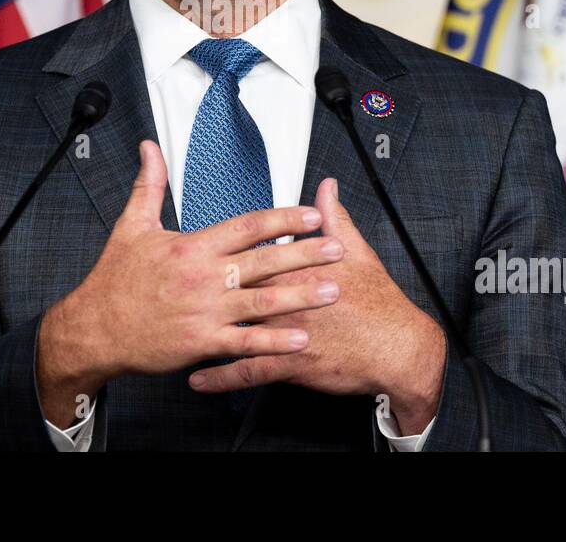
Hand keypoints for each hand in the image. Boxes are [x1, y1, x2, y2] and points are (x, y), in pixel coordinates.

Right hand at [36, 140, 346, 425]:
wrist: (94, 328)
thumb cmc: (114, 280)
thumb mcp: (131, 225)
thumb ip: (149, 184)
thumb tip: (149, 147)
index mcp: (192, 246)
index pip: (247, 225)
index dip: (283, 218)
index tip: (312, 214)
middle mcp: (202, 276)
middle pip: (264, 260)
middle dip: (305, 253)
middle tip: (337, 248)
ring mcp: (204, 311)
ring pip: (262, 301)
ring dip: (301, 296)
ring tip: (333, 290)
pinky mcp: (201, 342)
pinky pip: (245, 343)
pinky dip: (275, 342)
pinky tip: (302, 339)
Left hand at [186, 177, 447, 435]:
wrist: (398, 348)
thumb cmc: (378, 303)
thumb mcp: (358, 252)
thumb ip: (335, 218)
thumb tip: (326, 188)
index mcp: (298, 267)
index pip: (252, 251)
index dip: (221, 248)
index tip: (195, 246)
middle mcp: (286, 297)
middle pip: (233, 287)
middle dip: (199, 288)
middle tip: (167, 288)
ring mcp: (285, 332)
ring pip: (232, 330)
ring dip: (199, 335)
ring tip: (169, 336)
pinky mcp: (291, 363)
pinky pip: (247, 371)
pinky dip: (220, 376)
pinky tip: (198, 377)